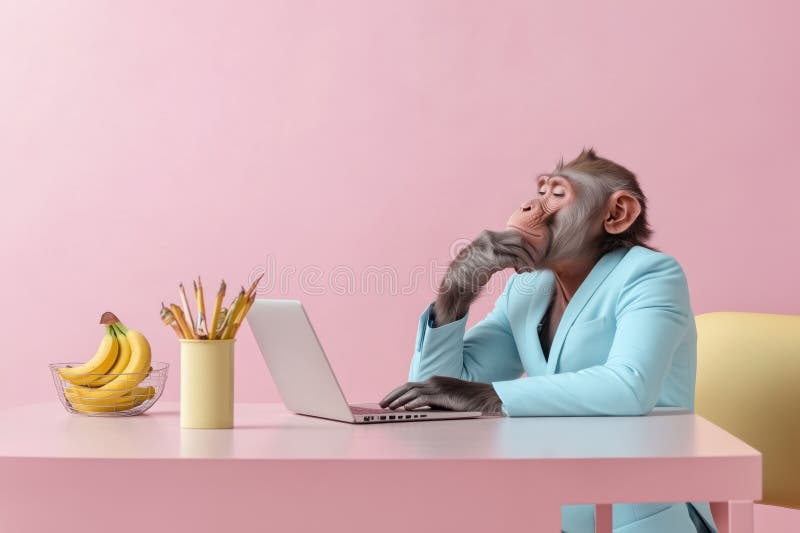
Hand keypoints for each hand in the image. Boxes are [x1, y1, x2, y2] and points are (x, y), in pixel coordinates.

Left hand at [379, 376, 503, 413]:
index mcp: (434, 382)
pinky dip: (414, 402)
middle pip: (407, 387)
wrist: (486, 398)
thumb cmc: (467, 401)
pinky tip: (406, 408)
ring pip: (413, 392)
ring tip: (389, 408)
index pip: (410, 386)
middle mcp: (434, 382)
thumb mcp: (445, 400)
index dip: (396, 393)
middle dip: (393, 396)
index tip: (386, 401)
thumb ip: (431, 403)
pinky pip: (425, 398)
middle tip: (381, 405)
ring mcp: (439, 387)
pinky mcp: (445, 395)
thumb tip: (414, 410)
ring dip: (399, 400)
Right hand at [446, 229, 537, 287]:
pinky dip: (523, 266)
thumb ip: (494, 248)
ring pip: (519, 250)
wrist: (455, 280)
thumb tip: (512, 250)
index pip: (513, 234)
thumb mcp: (481, 253)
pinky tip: (522, 272)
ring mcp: (491, 248)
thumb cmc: (468, 270)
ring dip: (528, 260)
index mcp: (487, 235)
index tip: (530, 254)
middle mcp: (489, 238)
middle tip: (534, 261)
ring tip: (529, 269)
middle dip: (530, 251)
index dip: (525, 244)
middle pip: (519, 239)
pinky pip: (515, 260)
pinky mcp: (493, 260)